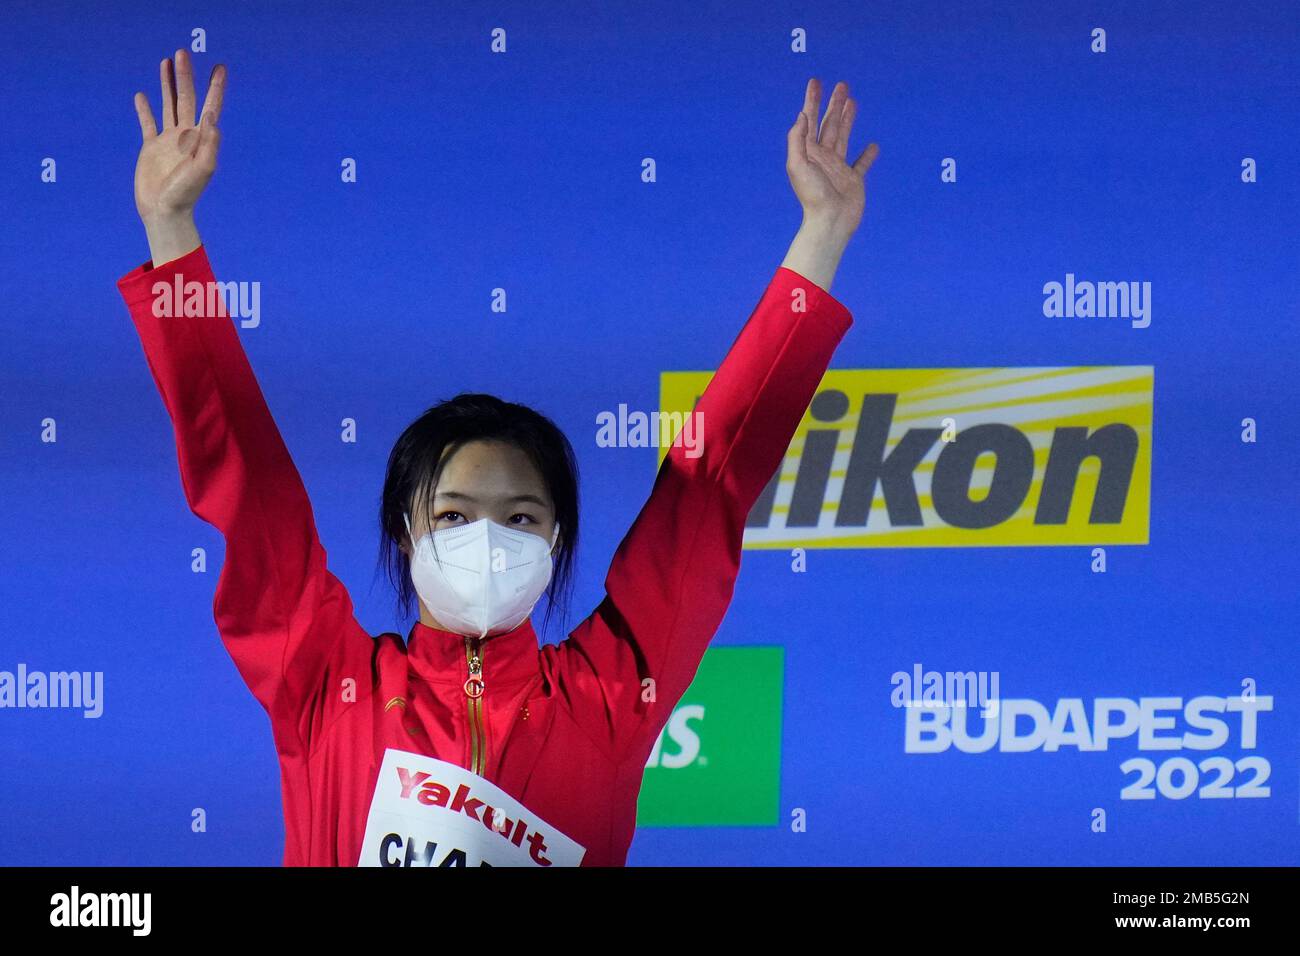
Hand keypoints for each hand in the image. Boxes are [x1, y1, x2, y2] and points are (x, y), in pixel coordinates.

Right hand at [133, 50, 225, 224]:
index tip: (220, 68)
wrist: (164, 211)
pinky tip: (141, 96)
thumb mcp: (202, 169)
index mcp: (201, 139)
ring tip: (166, 62)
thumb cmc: (185, 194)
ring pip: (168, 104)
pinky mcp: (151, 147)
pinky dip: (144, 109)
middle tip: (183, 52)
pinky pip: (148, 123)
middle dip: (186, 76)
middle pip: (187, 99)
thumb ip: (209, 144)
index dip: (215, 88)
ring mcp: (168, 140)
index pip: (210, 107)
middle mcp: (186, 136)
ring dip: (167, 84)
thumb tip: (212, 118)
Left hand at [786, 78, 878, 239]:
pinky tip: (873, 146)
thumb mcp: (798, 165)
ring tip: (853, 101)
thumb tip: (802, 115)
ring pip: (843, 136)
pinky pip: (861, 164)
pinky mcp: (853, 180)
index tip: (815, 82)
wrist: (830, 222)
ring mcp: (838, 168)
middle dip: (833, 104)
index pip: (810, 120)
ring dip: (847, 119)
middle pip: (828, 124)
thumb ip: (798, 140)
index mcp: (808, 152)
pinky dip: (868, 155)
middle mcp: (823, 157)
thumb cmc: (813, 196)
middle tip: (841, 85)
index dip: (812, 101)